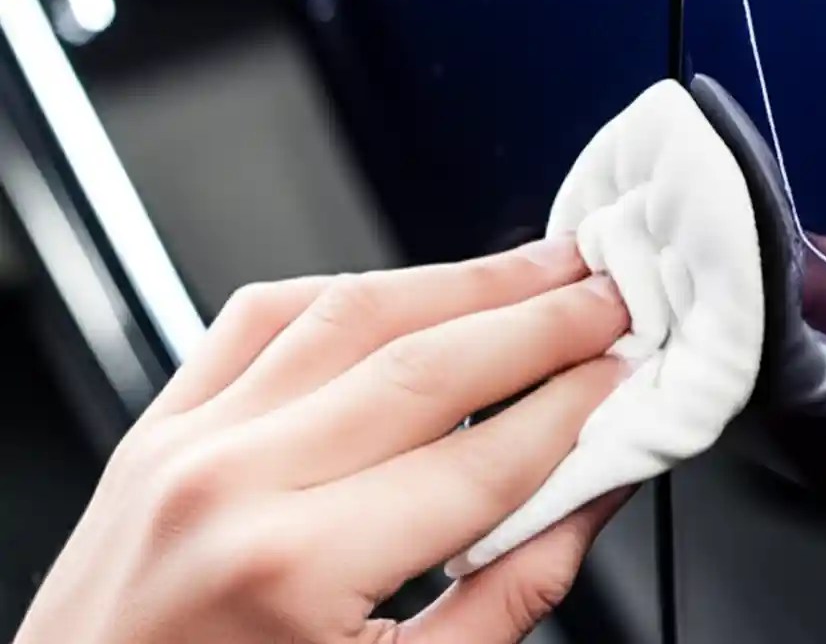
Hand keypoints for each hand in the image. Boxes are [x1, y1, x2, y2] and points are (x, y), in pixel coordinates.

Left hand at [16, 237, 632, 643]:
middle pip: (431, 365)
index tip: (629, 374)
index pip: (486, 458)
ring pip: (354, 312)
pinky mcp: (162, 423)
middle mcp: (235, 486)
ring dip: (464, 280)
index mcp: (300, 573)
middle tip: (610, 294)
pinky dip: (355, 290)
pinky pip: (265, 314)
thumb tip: (592, 494)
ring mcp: (187, 441)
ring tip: (540, 266)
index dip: (576, 407)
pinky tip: (415, 288)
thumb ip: (511, 593)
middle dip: (542, 320)